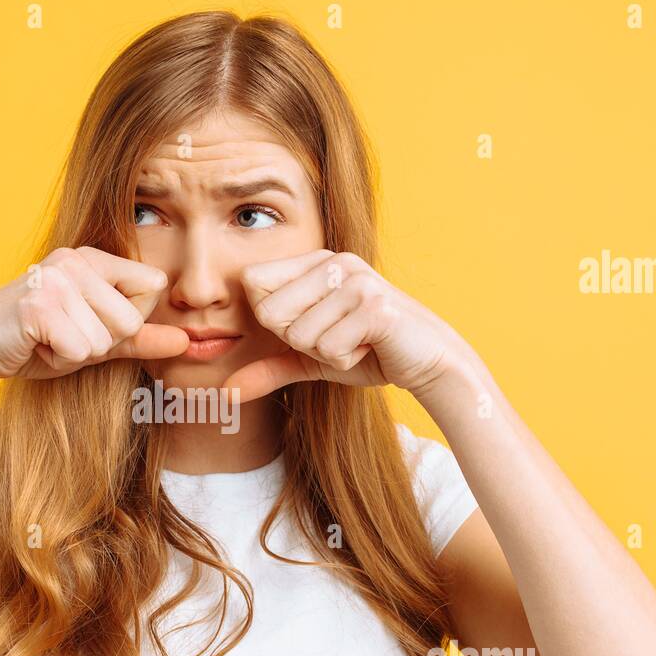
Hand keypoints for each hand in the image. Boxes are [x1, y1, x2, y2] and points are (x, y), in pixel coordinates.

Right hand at [0, 246, 188, 384]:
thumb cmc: (39, 341)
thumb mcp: (97, 339)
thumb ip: (141, 338)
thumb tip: (186, 342)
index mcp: (95, 258)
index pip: (153, 288)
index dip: (128, 320)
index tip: (91, 321)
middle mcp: (78, 260)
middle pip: (131, 319)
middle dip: (101, 343)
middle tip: (66, 334)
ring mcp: (57, 279)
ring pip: (105, 339)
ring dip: (78, 353)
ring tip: (50, 339)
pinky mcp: (40, 305)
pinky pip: (79, 350)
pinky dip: (59, 359)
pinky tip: (38, 345)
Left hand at [223, 249, 463, 402]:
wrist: (430, 362)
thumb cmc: (369, 353)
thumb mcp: (311, 359)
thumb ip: (269, 368)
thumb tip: (225, 392)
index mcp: (315, 262)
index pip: (253, 284)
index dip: (274, 320)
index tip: (311, 326)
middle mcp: (334, 263)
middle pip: (270, 313)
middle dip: (299, 341)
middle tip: (336, 337)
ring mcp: (357, 282)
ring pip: (300, 335)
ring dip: (326, 353)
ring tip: (357, 342)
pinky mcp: (376, 307)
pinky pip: (330, 349)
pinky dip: (347, 360)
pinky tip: (371, 348)